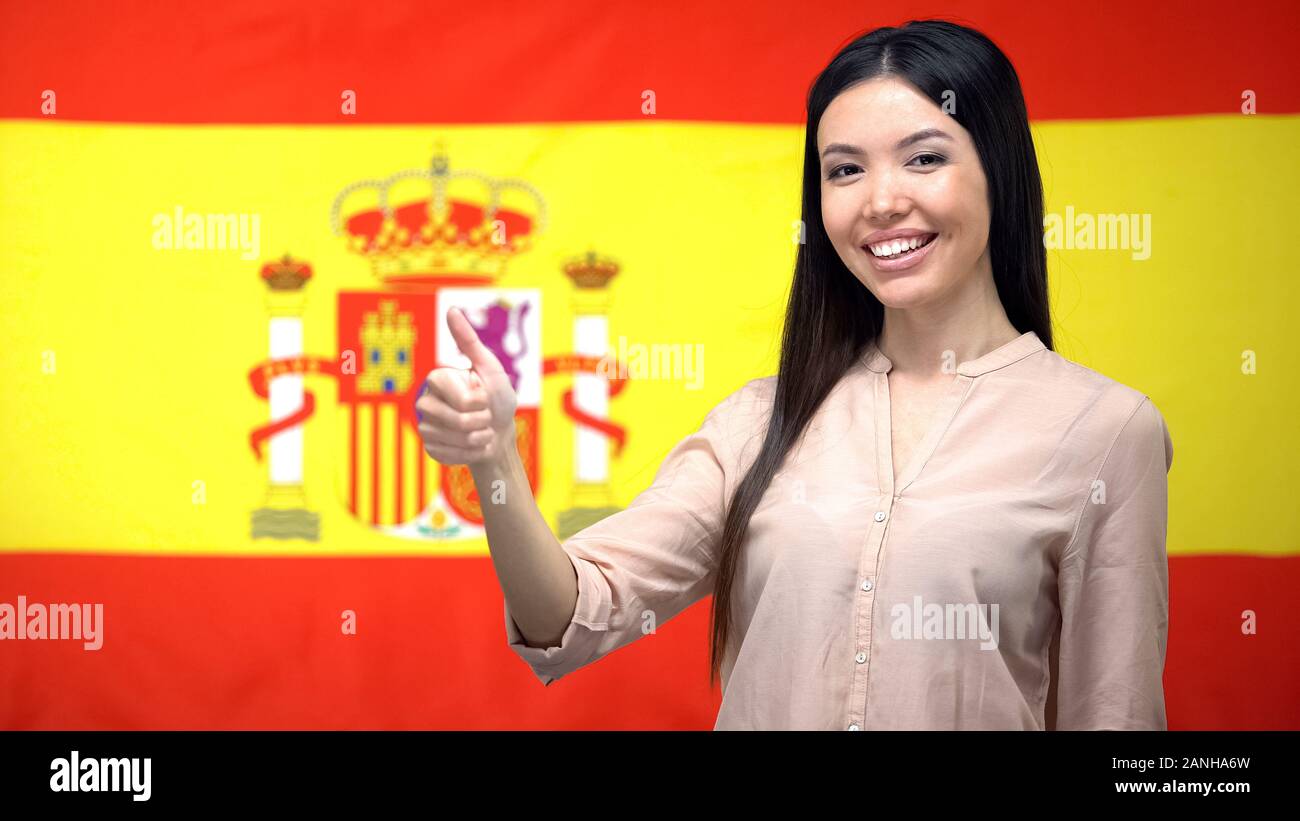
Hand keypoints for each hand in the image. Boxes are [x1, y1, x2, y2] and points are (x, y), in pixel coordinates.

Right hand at [415, 307, 518, 466]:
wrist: (501, 435)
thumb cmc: (497, 398)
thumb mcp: (489, 368)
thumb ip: (468, 341)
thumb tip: (451, 309)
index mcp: (437, 380)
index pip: (461, 400)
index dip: (480, 402)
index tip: (484, 396)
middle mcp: (426, 401)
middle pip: (457, 421)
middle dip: (481, 422)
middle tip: (484, 417)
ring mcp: (426, 426)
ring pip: (454, 440)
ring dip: (478, 438)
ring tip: (480, 430)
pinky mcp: (431, 448)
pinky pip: (450, 455)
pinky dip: (470, 453)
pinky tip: (472, 446)